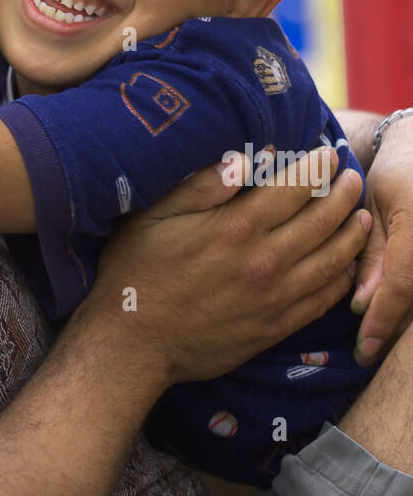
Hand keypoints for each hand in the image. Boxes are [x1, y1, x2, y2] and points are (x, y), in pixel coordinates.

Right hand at [87, 148, 368, 387]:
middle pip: (322, 220)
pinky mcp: (275, 327)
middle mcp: (265, 261)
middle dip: (342, 193)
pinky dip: (342, 280)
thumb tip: (242, 158)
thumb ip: (201, 185)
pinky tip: (346, 267)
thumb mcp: (154, 216)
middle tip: (351, 176)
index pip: (294, 188)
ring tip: (361, 217)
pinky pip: (322, 300)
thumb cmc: (136, 271)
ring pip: (332, 261)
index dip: (316, 166)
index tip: (326, 152)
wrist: (134, 343)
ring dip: (352, 235)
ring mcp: (274, 298)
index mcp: (237, 227)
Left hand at [352, 114, 412, 365]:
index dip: (382, 319)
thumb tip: (361, 304)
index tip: (364, 349)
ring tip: (376, 345)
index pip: (401, 283)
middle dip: (395, 330)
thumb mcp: (374, 208)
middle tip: (369, 355)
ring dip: (405, 323)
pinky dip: (409, 303)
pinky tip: (394, 322)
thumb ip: (371, 253)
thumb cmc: (397, 176)